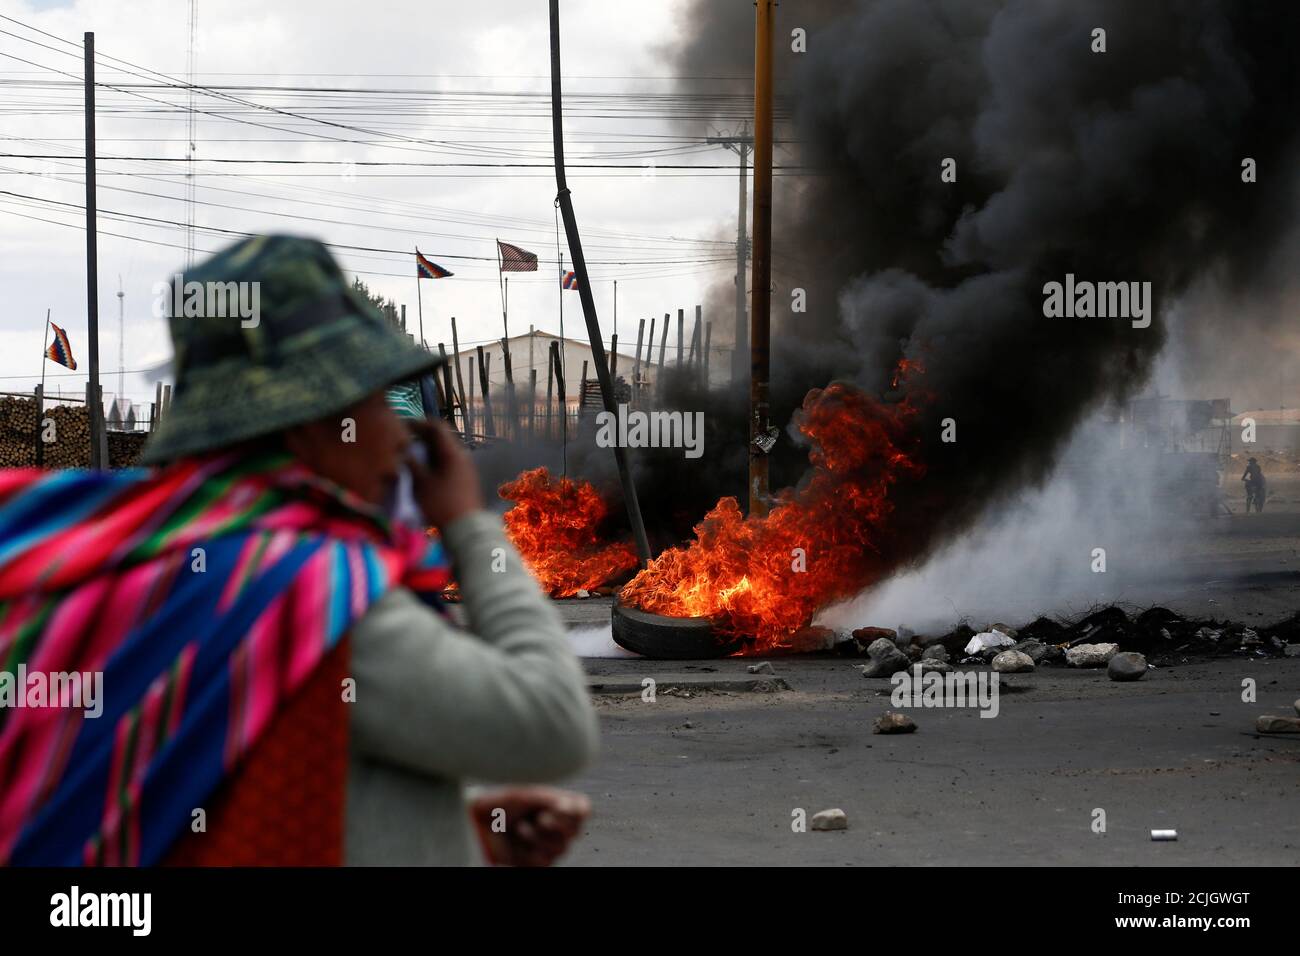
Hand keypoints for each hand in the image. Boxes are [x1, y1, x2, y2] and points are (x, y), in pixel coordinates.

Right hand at [406, 418, 484, 528]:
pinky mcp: (465, 481)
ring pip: (444, 453)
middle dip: (421, 439)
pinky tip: (422, 473)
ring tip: (410, 459)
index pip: (437, 427)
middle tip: (403, 444)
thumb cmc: (442, 504)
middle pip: (441, 440)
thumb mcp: (422, 483)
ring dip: (427, 452)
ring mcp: (465, 469)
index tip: (403, 426)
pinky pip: (447, 464)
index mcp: (452, 453)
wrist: (467, 529)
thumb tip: (404, 450)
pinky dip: (434, 463)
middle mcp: (461, 456)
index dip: (419, 424)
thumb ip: (412, 464)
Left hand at [469, 787, 590, 866]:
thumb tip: (578, 807)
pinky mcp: (533, 863)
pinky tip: (517, 844)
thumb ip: (552, 800)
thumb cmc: (499, 804)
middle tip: (540, 817)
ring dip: (539, 838)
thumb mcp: (526, 796)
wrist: (474, 823)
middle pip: (576, 831)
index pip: (583, 810)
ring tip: (520, 828)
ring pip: (561, 848)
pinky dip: (530, 852)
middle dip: (558, 825)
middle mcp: (554, 826)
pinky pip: (544, 862)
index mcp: (555, 805)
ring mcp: (545, 846)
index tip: (558, 806)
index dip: (577, 811)